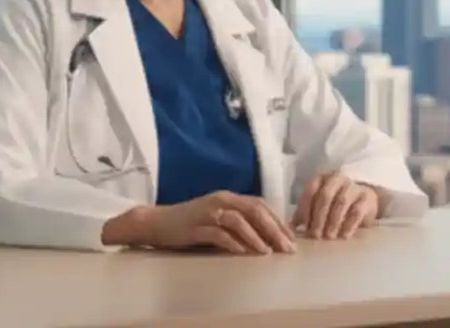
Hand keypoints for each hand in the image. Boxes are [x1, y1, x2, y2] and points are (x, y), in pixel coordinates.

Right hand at [138, 191, 296, 254]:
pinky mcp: (195, 226)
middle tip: (287, 248)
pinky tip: (242, 252)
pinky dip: (232, 242)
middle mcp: (221, 200)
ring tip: (267, 252)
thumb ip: (239, 222)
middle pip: (254, 210)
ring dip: (255, 236)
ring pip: (238, 220)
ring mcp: (208, 212)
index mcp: (229, 197)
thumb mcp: (219, 218)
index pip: (261, 205)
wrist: (158, 223)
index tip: (292, 239)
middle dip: (274, 229)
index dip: (278, 221)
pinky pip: (218, 233)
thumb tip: (267, 237)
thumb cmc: (191, 223)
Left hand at [292, 172, 380, 239]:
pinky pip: (357, 211)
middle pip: (325, 196)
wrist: (366, 200)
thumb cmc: (336, 203)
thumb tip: (290, 228)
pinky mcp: (366, 198)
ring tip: (329, 237)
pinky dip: (349, 225)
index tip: (302, 226)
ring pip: (341, 202)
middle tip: (315, 235)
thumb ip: (305, 213)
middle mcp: (337, 179)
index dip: (305, 208)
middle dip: (318, 216)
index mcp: (322, 178)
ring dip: (333, 221)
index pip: (310, 190)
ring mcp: (353, 187)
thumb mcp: (320, 205)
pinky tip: (344, 236)